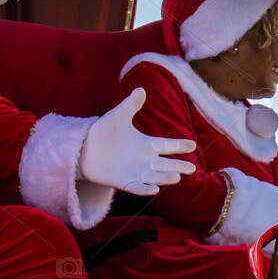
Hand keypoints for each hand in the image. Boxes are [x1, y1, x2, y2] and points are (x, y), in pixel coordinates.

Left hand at [79, 88, 196, 195]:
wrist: (85, 149)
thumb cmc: (104, 132)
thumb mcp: (118, 117)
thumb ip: (131, 105)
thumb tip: (140, 89)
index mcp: (146, 144)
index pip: (167, 145)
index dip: (179, 145)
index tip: (193, 144)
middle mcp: (145, 160)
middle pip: (166, 165)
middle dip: (179, 166)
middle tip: (191, 168)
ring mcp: (136, 172)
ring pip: (155, 177)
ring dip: (165, 178)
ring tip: (175, 177)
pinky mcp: (124, 182)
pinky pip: (137, 187)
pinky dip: (145, 189)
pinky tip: (153, 190)